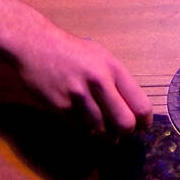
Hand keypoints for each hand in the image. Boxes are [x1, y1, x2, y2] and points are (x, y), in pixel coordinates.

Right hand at [12, 23, 152, 137]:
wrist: (35, 45)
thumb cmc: (71, 51)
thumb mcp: (102, 57)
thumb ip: (118, 81)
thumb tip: (133, 109)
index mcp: (114, 69)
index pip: (141, 106)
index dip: (144, 122)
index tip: (141, 127)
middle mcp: (99, 82)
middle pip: (125, 124)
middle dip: (125, 132)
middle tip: (121, 132)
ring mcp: (79, 95)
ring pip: (102, 130)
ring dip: (104, 134)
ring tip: (103, 129)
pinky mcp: (61, 106)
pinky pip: (81, 128)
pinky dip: (86, 130)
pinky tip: (85, 121)